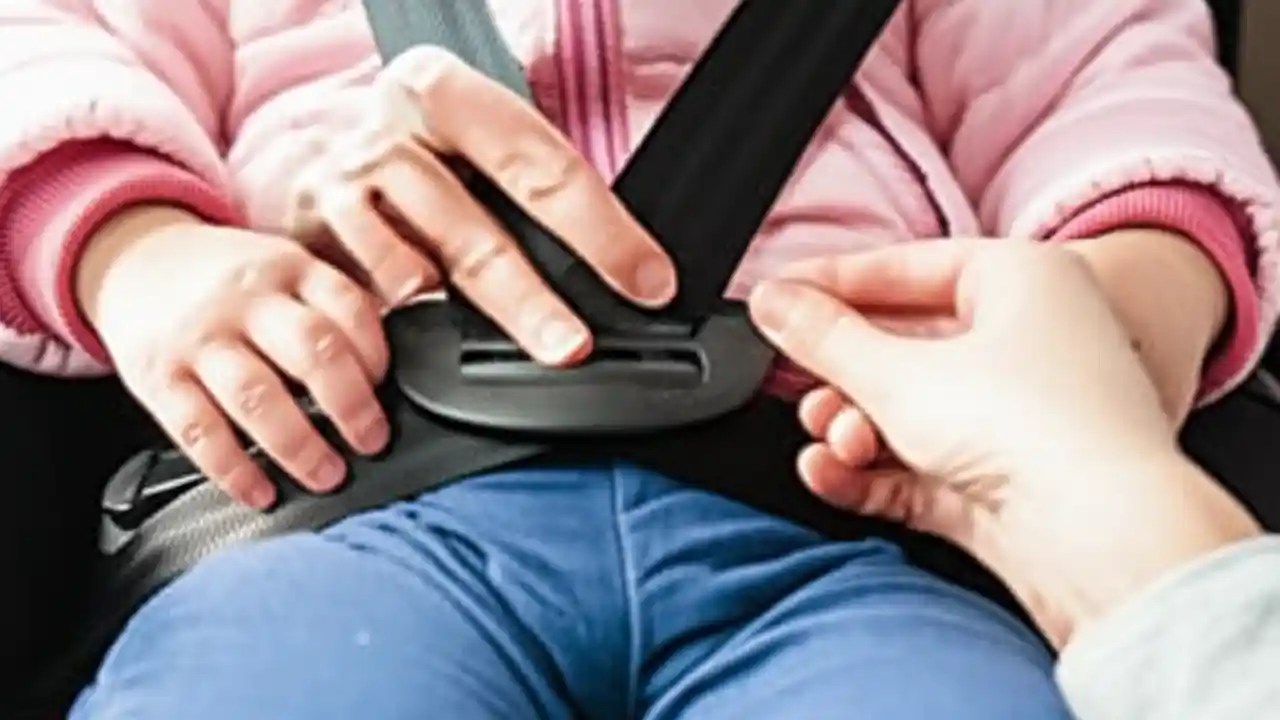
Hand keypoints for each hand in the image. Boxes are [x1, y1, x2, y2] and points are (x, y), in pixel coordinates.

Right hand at [77, 206, 389, 508]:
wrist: (133, 262)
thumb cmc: (232, 283)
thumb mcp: (285, 269)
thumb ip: (333, 307)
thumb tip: (400, 364)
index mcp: (289, 268)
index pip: (347, 307)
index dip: (377, 352)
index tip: (390, 387)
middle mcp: (246, 299)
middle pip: (310, 349)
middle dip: (350, 403)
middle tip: (372, 441)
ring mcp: (199, 338)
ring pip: (256, 394)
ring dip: (299, 444)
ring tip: (328, 474)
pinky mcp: (156, 378)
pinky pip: (198, 430)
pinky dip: (233, 468)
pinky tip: (261, 491)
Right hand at [285, 46, 676, 364]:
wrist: (312, 155)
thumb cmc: (422, 157)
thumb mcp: (474, 143)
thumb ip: (533, 188)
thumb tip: (629, 263)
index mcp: (445, 92)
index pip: (537, 163)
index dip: (599, 229)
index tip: (645, 280)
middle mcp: (390, 132)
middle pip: (474, 226)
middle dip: (530, 297)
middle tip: (573, 344)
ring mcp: (344, 185)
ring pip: (415, 270)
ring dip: (464, 319)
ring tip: (504, 346)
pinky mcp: (308, 237)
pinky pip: (360, 296)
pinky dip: (398, 326)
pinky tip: (425, 342)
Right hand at [748, 240, 1259, 646]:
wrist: (1106, 544)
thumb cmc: (1035, 430)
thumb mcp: (898, 370)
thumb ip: (823, 337)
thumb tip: (772, 303)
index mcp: (1022, 281)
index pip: (904, 269)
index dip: (829, 283)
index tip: (773, 297)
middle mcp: (1029, 344)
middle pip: (904, 345)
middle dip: (841, 373)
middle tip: (792, 380)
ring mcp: (1020, 419)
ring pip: (911, 412)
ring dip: (854, 427)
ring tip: (828, 437)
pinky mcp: (1006, 487)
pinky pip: (922, 467)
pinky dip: (874, 471)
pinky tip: (831, 474)